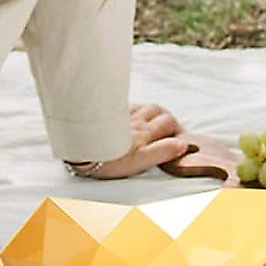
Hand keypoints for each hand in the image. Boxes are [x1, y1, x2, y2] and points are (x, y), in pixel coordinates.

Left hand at [77, 103, 202, 178]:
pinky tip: (123, 113)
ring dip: (149, 110)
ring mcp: (119, 115)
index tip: (182, 138)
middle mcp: (134, 120)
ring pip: (139, 106)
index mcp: (145, 131)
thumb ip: (163, 151)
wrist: (82, 148)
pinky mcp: (103, 114)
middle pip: (156, 110)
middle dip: (166, 116)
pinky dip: (127, 108)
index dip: (178, 129)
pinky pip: (120, 106)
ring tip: (150, 118)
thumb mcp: (141, 160)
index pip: (168, 123)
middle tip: (169, 126)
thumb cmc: (110, 158)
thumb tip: (183, 144)